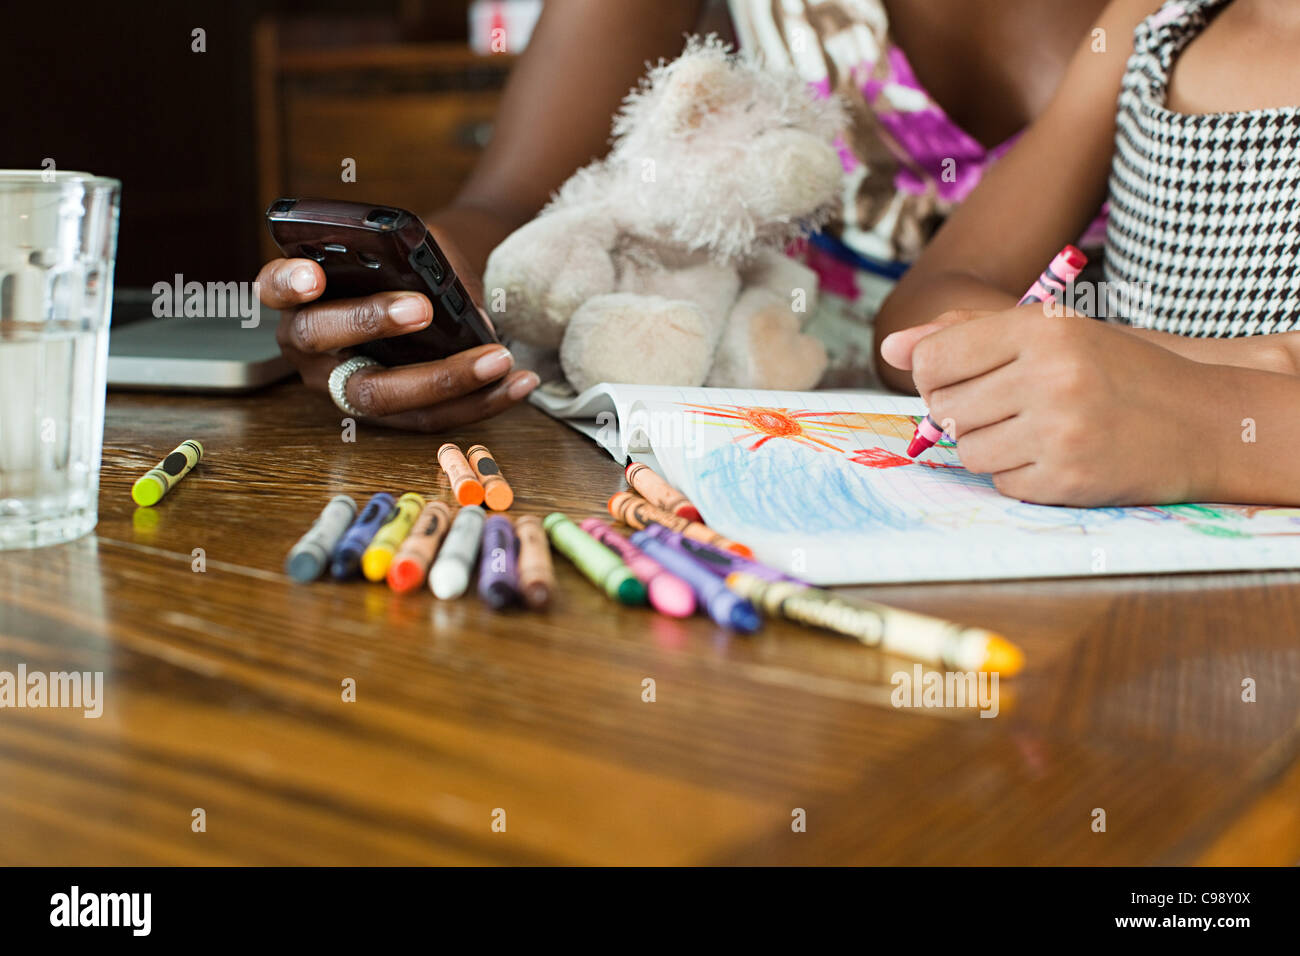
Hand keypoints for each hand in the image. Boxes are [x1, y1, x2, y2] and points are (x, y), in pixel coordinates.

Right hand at [257, 250, 538, 431]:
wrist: (427, 291)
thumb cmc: (409, 265)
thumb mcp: (410, 249)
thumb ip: (414, 257)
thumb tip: (445, 289)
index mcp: (299, 295)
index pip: (275, 287)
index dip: (288, 282)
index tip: (312, 273)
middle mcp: (308, 347)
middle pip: (323, 341)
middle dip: (371, 322)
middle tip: (423, 308)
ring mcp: (342, 386)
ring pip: (379, 394)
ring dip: (444, 379)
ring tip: (498, 359)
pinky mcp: (387, 415)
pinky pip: (426, 417)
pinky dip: (480, 401)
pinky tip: (520, 382)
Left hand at [883, 306, 1225, 505]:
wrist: (1202, 422)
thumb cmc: (1113, 371)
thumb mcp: (1050, 332)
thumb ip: (966, 333)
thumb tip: (890, 347)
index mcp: (1043, 329)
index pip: (933, 359)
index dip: (933, 374)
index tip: (959, 378)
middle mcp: (1050, 377)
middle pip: (943, 409)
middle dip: (962, 411)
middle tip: (1005, 405)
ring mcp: (1059, 432)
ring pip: (965, 450)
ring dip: (988, 445)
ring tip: (1033, 429)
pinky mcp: (1066, 480)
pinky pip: (1000, 482)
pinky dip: (1017, 474)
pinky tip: (1053, 455)